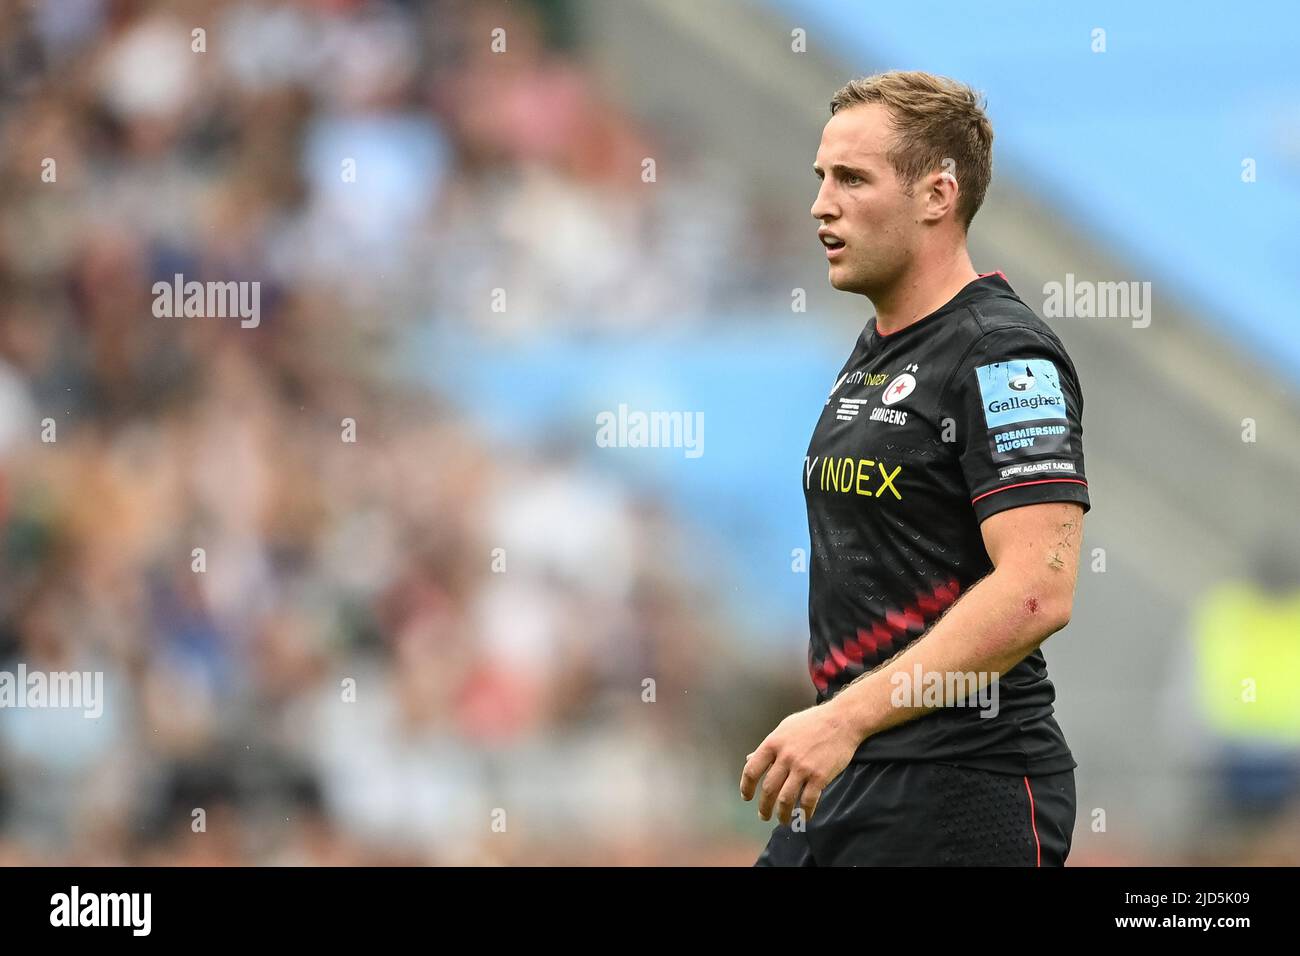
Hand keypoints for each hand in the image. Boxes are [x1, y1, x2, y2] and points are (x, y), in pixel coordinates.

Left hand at [739, 701, 861, 825]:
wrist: (841, 721)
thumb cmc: (812, 723)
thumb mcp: (785, 729)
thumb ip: (768, 747)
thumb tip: (749, 759)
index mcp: (773, 743)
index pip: (752, 770)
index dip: (746, 787)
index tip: (747, 797)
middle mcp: (785, 757)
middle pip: (768, 789)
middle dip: (764, 807)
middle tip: (763, 815)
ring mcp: (802, 768)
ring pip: (785, 799)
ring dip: (782, 814)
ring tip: (782, 820)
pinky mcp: (819, 777)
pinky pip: (808, 801)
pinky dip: (804, 813)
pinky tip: (804, 817)